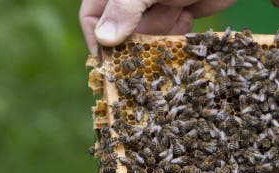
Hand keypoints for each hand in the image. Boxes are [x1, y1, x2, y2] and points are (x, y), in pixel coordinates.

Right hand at [79, 0, 237, 53]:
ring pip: (147, 36)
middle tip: (153, 37)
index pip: (91, 16)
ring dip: (161, 34)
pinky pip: (170, 36)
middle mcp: (133, 0)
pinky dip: (178, 33)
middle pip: (122, 32)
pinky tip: (187, 14)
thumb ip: (123, 10)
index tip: (108, 61)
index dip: (98, 38)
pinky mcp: (179, 12)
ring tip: (176, 10)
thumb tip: (104, 39)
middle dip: (137, 39)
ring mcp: (155, 6)